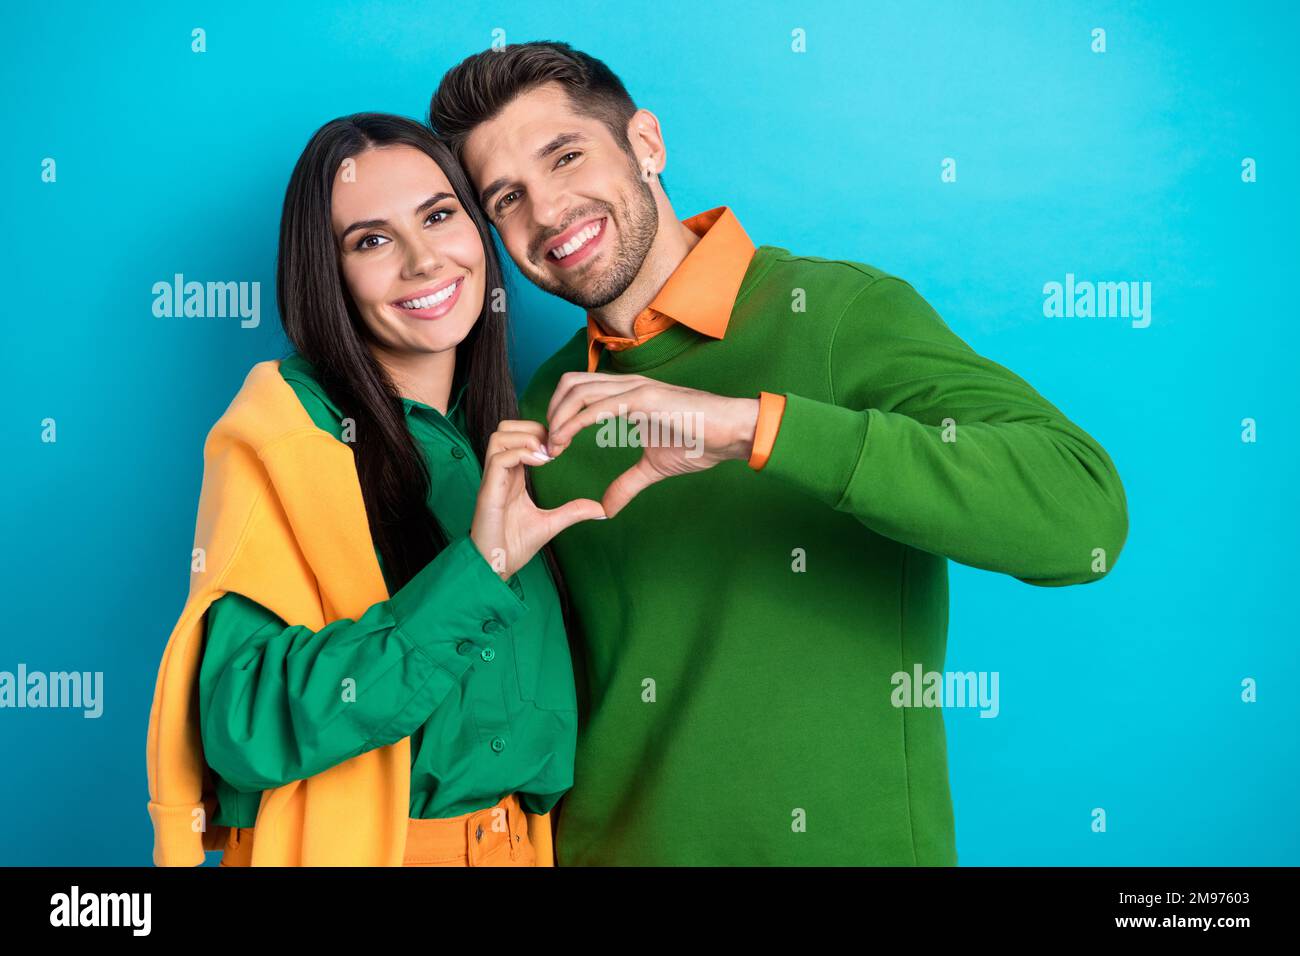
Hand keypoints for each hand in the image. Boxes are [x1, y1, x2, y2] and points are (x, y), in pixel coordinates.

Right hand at [470, 420, 604, 577]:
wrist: (494, 568)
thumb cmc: (514, 546)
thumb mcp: (551, 524)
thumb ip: (572, 511)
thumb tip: (600, 509)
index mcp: (512, 476)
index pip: (519, 436)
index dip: (540, 433)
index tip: (562, 448)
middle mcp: (500, 473)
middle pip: (505, 427)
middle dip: (532, 427)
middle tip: (555, 447)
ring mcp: (492, 480)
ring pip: (499, 436)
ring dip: (526, 437)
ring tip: (547, 455)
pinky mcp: (488, 491)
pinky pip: (499, 458)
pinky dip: (521, 453)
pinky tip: (541, 463)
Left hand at [545, 372, 759, 517]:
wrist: (732, 434)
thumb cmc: (701, 442)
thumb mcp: (654, 469)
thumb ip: (627, 484)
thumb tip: (606, 509)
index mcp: (628, 395)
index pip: (579, 391)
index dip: (559, 415)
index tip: (551, 446)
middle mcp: (627, 386)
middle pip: (570, 384)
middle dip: (551, 412)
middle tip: (546, 446)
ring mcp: (635, 389)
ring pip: (578, 390)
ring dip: (557, 418)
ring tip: (551, 446)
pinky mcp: (645, 399)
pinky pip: (598, 406)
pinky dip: (574, 423)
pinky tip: (564, 442)